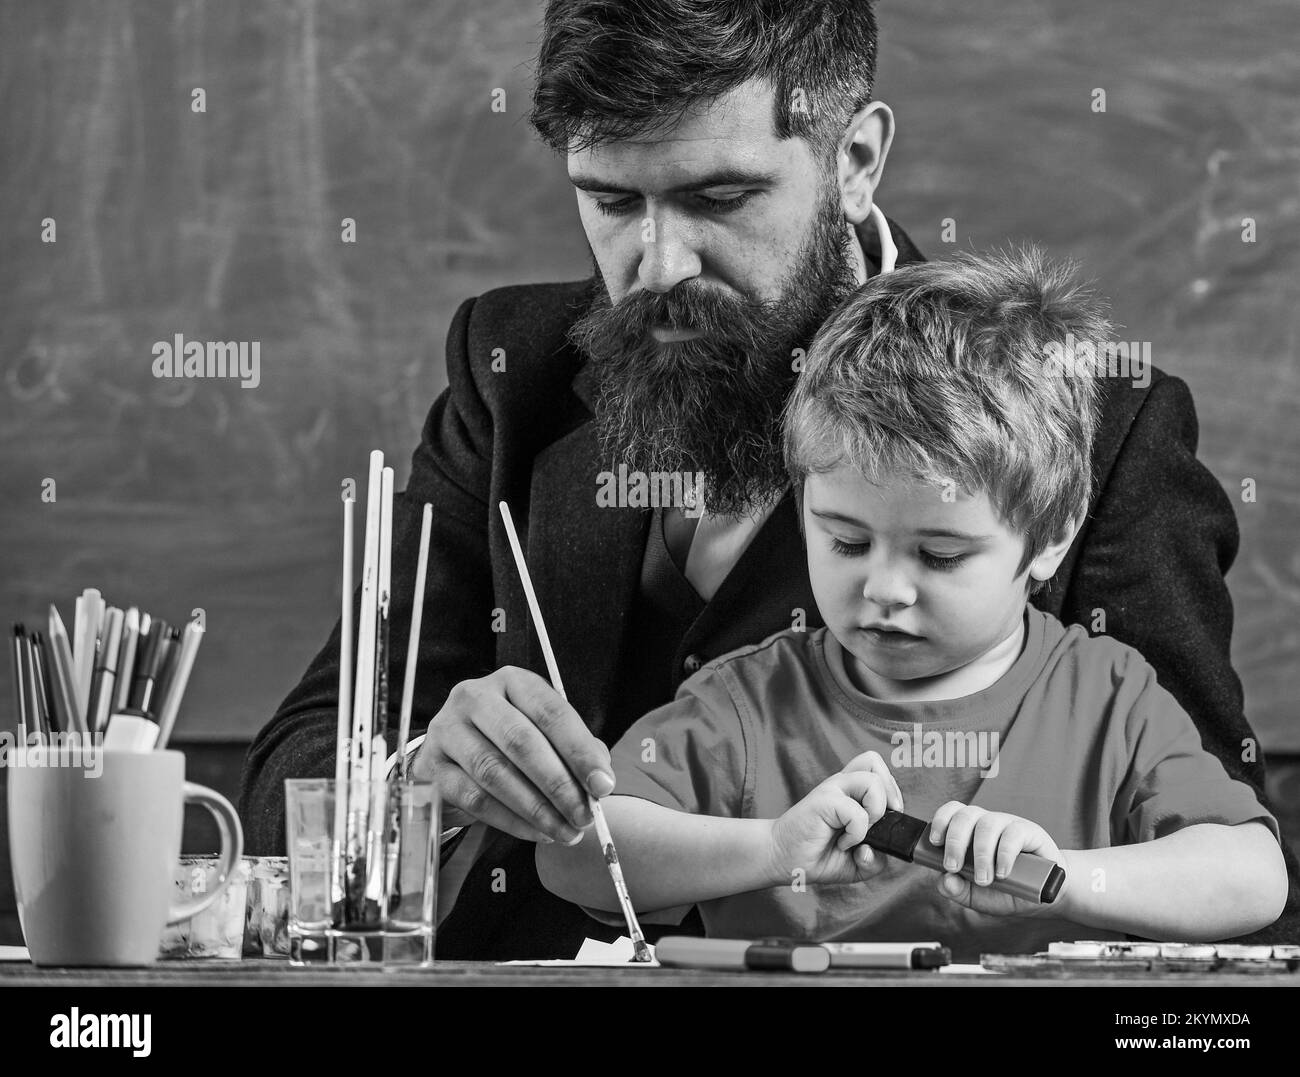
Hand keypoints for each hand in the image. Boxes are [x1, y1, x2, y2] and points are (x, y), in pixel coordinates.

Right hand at [410, 666, 613, 843]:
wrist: (449, 753)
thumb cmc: (505, 739)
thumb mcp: (541, 732)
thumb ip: (573, 750)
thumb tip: (600, 780)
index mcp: (511, 681)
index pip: (550, 712)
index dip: (580, 750)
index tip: (603, 784)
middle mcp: (475, 698)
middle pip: (521, 742)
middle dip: (559, 785)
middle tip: (585, 816)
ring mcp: (448, 731)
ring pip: (496, 773)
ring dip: (537, 809)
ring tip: (565, 831)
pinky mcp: (431, 767)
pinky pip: (475, 798)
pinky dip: (511, 820)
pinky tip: (536, 832)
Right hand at [768, 752, 903, 885]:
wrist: (785, 860)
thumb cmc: (818, 856)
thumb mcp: (858, 864)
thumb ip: (877, 858)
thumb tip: (874, 849)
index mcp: (850, 792)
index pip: (878, 770)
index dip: (892, 791)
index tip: (888, 819)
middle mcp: (842, 785)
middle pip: (875, 763)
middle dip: (889, 795)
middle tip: (877, 821)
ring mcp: (832, 790)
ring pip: (873, 782)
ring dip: (876, 812)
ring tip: (860, 831)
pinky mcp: (823, 801)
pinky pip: (857, 813)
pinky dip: (857, 834)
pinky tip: (843, 843)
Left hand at [927, 802, 1062, 917]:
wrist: (1045, 895)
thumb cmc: (1007, 891)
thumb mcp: (977, 896)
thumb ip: (957, 890)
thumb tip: (944, 880)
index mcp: (970, 832)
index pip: (951, 813)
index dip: (940, 821)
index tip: (935, 843)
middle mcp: (986, 823)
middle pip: (965, 816)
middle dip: (955, 841)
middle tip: (953, 867)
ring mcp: (1008, 824)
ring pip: (987, 825)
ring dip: (981, 853)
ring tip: (983, 879)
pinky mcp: (1029, 831)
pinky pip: (1013, 834)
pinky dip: (1004, 854)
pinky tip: (1003, 873)